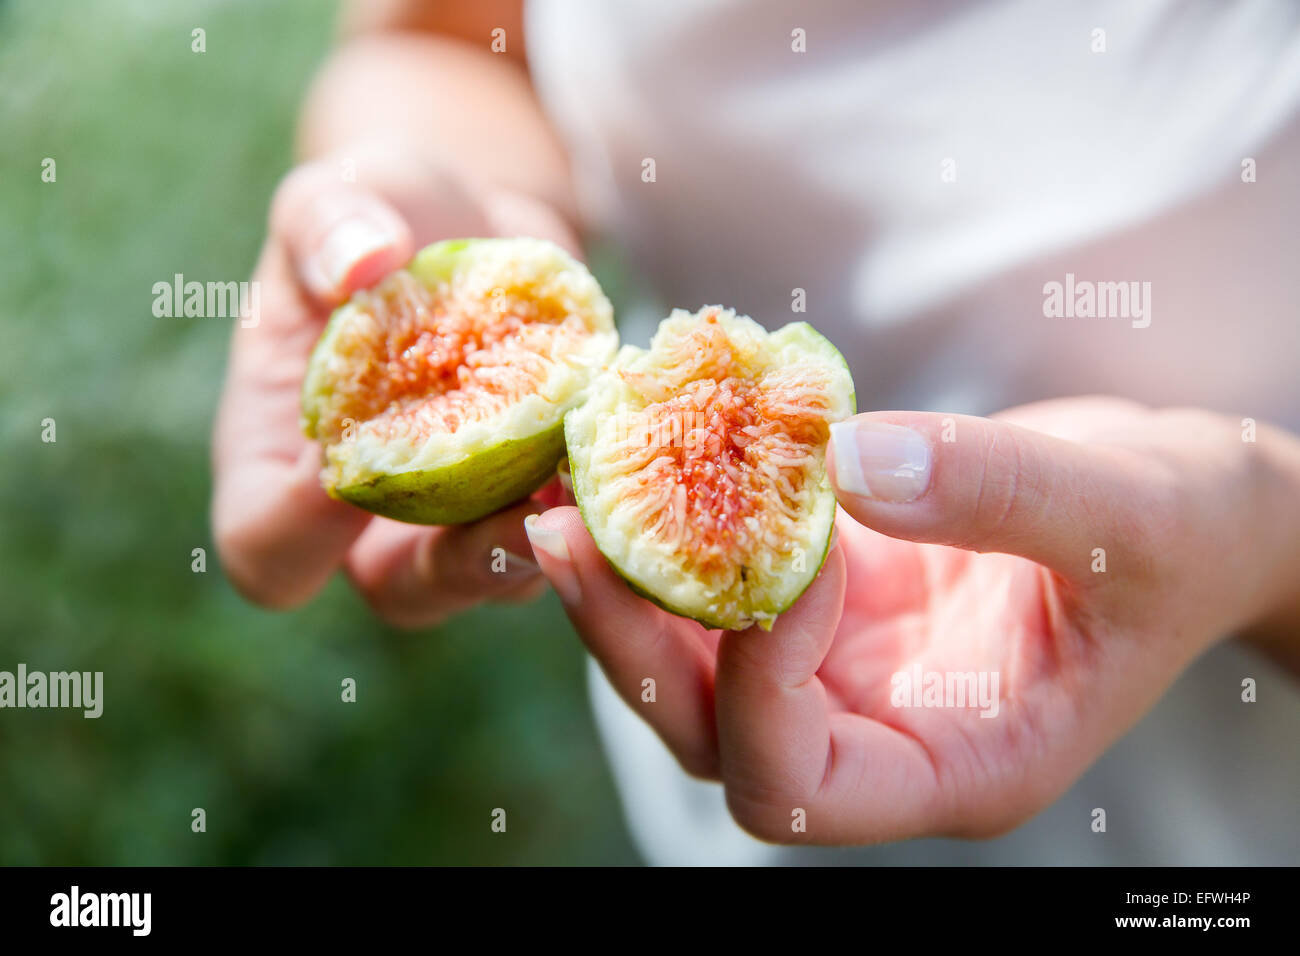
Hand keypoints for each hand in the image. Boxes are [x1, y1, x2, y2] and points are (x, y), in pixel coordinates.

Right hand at [212, 145, 576, 626]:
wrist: (477, 218)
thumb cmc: (385, 212)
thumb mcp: (341, 194)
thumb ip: (326, 223)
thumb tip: (362, 259)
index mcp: (284, 462)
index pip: (267, 544)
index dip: (300, 533)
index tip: (350, 465)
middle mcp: (372, 514)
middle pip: (401, 592)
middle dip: (465, 564)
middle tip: (522, 514)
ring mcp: (461, 516)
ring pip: (500, 577)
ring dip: (552, 542)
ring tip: (592, 485)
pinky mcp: (534, 494)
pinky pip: (569, 533)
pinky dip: (601, 501)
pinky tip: (631, 451)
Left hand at [525, 397, 1299, 842]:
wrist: (1182, 504)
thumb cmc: (1186, 532)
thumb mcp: (1129, 515)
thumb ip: (1000, 492)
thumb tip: (847, 461)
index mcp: (955, 767)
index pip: (803, 784)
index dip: (760, 682)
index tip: (783, 553)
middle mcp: (877, 734)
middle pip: (708, 733)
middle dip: (632, 641)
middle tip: (567, 533)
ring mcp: (841, 668)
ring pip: (691, 665)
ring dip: (624, 584)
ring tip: (568, 488)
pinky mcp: (827, 598)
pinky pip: (720, 586)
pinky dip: (673, 531)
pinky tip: (637, 457)